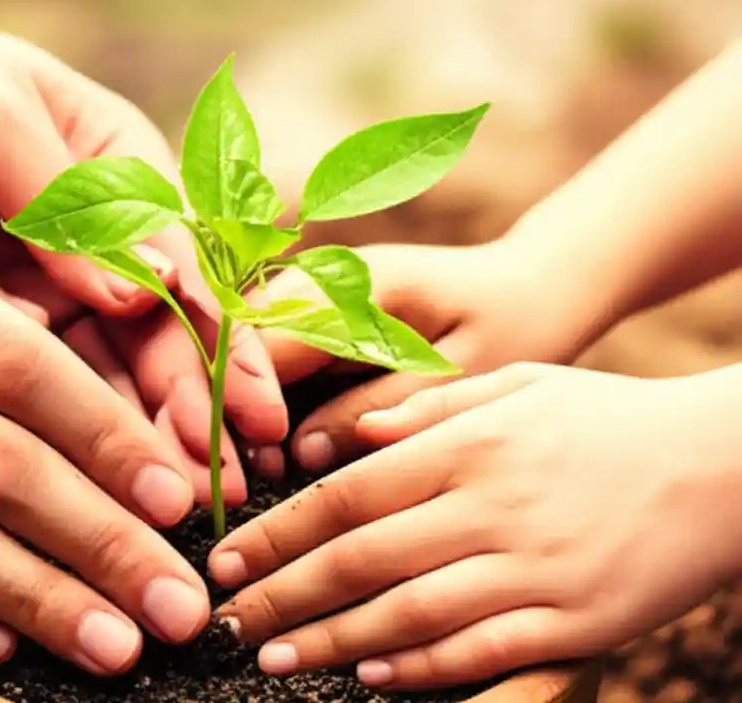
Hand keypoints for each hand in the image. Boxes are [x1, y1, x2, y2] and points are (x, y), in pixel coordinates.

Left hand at [0, 0, 286, 496]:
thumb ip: (63, 211)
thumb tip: (136, 302)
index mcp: (121, 173)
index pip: (191, 270)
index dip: (227, 350)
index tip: (256, 419)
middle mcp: (93, 240)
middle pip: (155, 340)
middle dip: (189, 418)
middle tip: (213, 498)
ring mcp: (37, 287)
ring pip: (97, 376)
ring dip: (128, 444)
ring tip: (158, 517)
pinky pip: (23, 390)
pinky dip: (50, 440)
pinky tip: (73, 493)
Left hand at [208, 362, 741, 688]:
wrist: (724, 463)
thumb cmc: (605, 419)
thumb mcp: (517, 385)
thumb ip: (428, 406)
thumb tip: (351, 433)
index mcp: (468, 443)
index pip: (345, 493)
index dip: (276, 532)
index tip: (226, 559)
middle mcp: (491, 505)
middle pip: (360, 558)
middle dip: (283, 593)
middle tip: (230, 620)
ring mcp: (535, 568)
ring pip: (408, 613)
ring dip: (333, 640)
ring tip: (277, 655)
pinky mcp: (577, 622)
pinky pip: (481, 651)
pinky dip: (421, 668)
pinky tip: (373, 677)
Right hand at [256, 240, 612, 472]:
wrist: (537, 288)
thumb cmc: (514, 327)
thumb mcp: (456, 377)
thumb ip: (378, 408)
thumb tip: (298, 451)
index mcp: (351, 282)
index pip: (261, 339)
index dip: (240, 402)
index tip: (250, 465)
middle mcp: (316, 279)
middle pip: (231, 340)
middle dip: (219, 408)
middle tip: (231, 479)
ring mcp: (309, 294)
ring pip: (237, 349)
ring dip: (230, 408)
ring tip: (239, 473)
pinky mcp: (313, 316)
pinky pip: (263, 358)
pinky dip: (254, 404)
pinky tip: (261, 451)